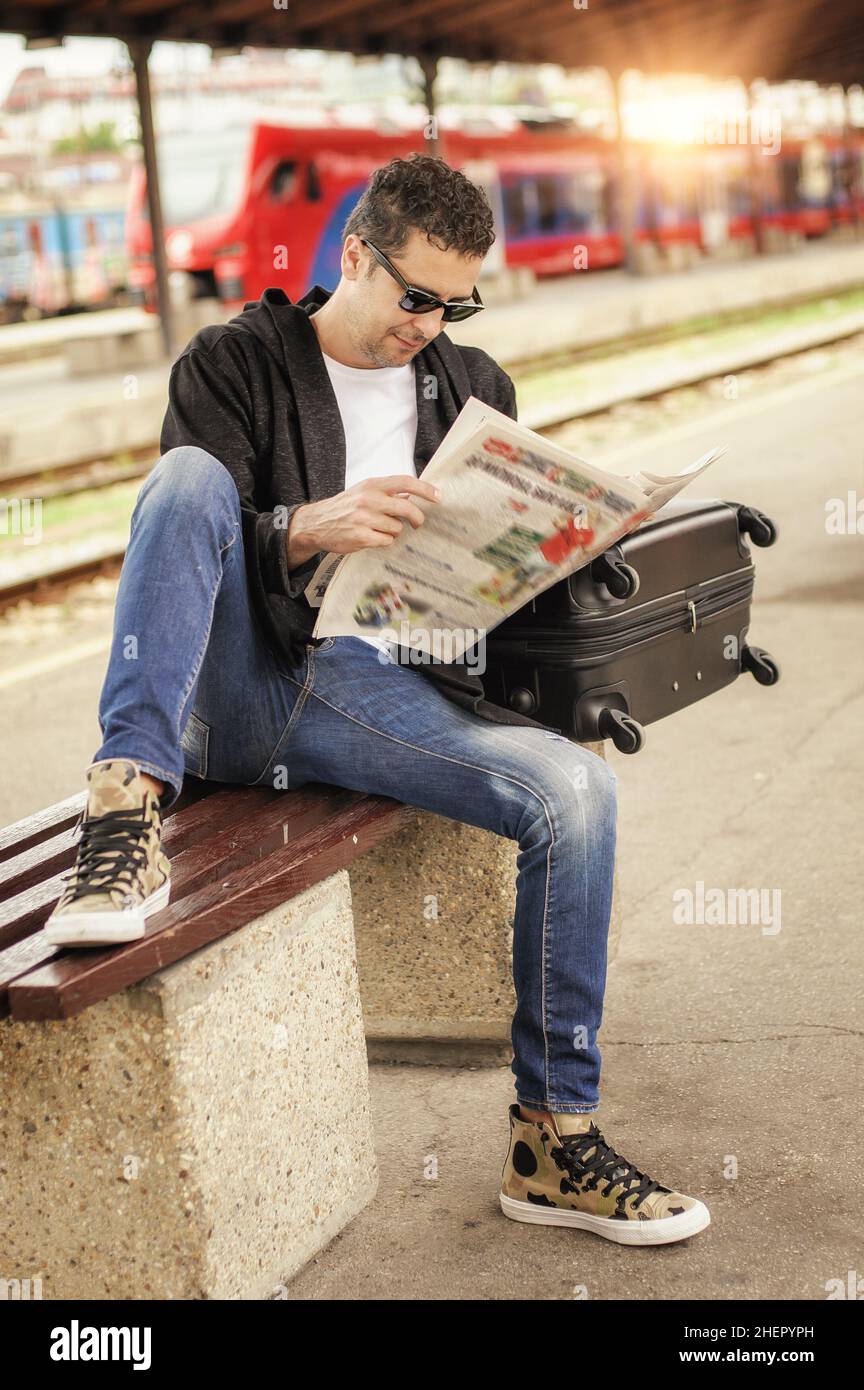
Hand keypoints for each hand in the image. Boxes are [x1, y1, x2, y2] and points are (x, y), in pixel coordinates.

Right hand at [286, 475, 440, 566]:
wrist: (317, 523)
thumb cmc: (345, 507)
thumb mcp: (364, 492)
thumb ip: (387, 492)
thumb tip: (414, 495)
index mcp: (372, 485)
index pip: (405, 482)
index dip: (425, 489)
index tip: (438, 496)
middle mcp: (369, 499)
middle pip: (407, 508)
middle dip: (418, 518)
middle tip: (418, 524)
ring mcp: (365, 519)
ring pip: (397, 528)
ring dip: (394, 531)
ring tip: (379, 529)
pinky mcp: (362, 536)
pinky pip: (387, 541)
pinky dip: (384, 541)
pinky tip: (372, 537)